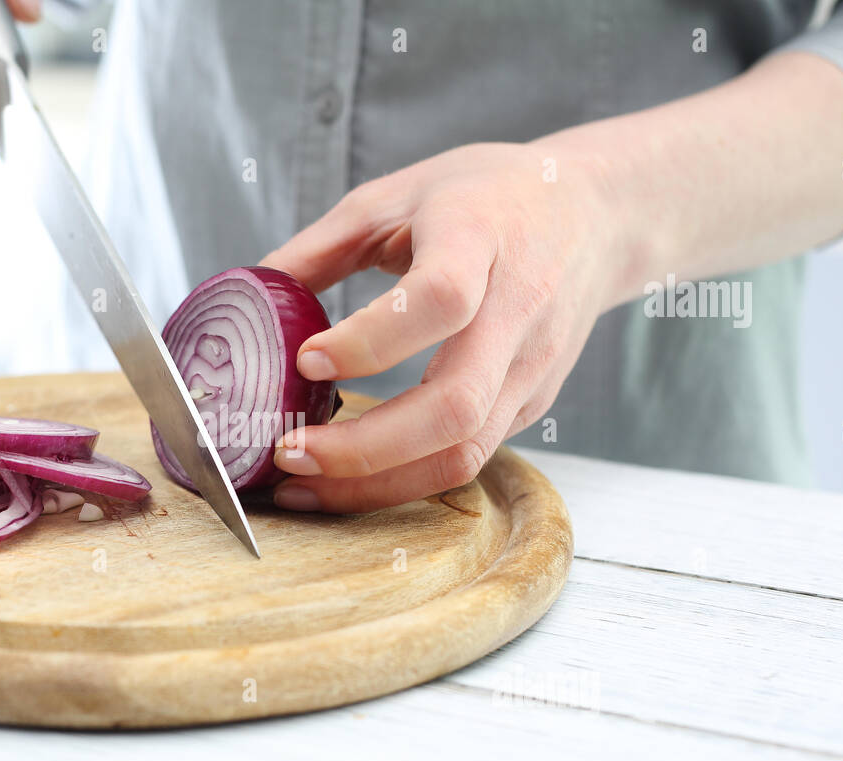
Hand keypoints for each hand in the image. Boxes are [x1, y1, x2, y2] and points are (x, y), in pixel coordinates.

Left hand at [261, 142, 620, 512]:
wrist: (593, 216)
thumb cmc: (489, 196)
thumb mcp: (399, 194)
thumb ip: (322, 245)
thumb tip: (249, 292)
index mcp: (483, 238)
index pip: (442, 298)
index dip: (374, 339)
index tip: (307, 360)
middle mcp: (518, 312)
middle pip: (456, 405)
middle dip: (364, 446)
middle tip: (287, 452)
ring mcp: (531, 367)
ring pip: (463, 451)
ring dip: (376, 483)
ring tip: (300, 485)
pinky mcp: (530, 404)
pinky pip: (467, 458)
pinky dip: (400, 480)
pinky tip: (345, 479)